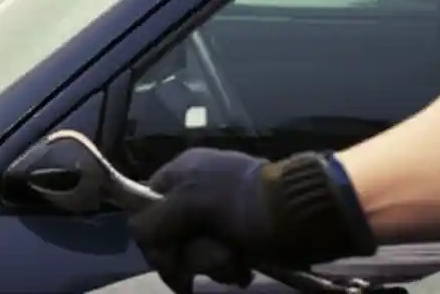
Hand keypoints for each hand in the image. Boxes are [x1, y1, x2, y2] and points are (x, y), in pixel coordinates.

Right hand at [129, 149, 268, 292]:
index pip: (146, 204)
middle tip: (209, 261)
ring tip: (235, 262)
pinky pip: (220, 257)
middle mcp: (197, 191)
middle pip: (171, 233)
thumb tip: (136, 233)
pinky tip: (244, 267)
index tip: (166, 258)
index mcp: (183, 172)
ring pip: (196, 250)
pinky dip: (230, 266)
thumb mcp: (191, 205)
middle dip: (189, 253)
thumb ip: (155, 218)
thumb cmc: (243, 205)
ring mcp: (220, 213)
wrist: (303, 216)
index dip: (153, 234)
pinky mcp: (241, 233)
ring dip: (212, 263)